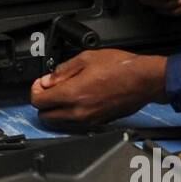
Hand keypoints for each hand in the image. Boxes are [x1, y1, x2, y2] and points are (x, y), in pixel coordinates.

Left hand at [29, 49, 166, 125]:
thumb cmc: (121, 68)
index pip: (38, 101)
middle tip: (51, 89)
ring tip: (68, 92)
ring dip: (57, 110)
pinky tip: (81, 98)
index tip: (41, 83)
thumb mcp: (86, 58)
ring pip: (60, 122)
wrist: (144, 81)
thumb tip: (48, 80)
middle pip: (45, 116)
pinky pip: (76, 122)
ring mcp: (89, 120)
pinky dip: (72, 113)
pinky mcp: (98, 123)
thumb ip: (62, 70)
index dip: (36, 91)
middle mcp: (78, 112)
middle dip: (44, 103)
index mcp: (72, 94)